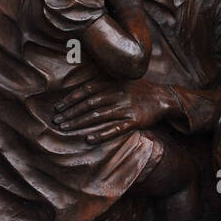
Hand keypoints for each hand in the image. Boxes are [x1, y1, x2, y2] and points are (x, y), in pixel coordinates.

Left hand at [51, 78, 168, 143]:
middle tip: (56, 120)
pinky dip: (101, 134)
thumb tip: (79, 88)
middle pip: (89, 104)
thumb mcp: (121, 80)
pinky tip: (89, 139)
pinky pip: (115, 129)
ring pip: (99, 116)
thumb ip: (103, 83)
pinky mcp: (134, 121)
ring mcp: (126, 108)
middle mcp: (118, 95)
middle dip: (71, 113)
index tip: (57, 107)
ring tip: (65, 129)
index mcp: (113, 84)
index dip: (71, 99)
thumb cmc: (138, 90)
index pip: (87, 90)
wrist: (163, 98)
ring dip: (80, 123)